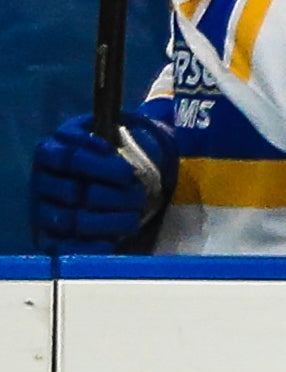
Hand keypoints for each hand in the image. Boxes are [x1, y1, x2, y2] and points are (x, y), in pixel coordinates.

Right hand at [28, 115, 170, 248]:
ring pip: (69, 219)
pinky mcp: (49, 236)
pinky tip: (112, 243)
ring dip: (106, 221)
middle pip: (71, 191)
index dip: (97, 165)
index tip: (128, 172)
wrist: (105, 182)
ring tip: (133, 218)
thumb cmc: (112, 156)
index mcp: (53, 150)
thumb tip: (157, 124)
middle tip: (139, 196)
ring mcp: (42, 209)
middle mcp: (42, 180)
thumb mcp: (115, 136)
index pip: (68, 157)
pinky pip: (63, 247)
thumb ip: (123, 132)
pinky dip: (89, 247)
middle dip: (111, 195)